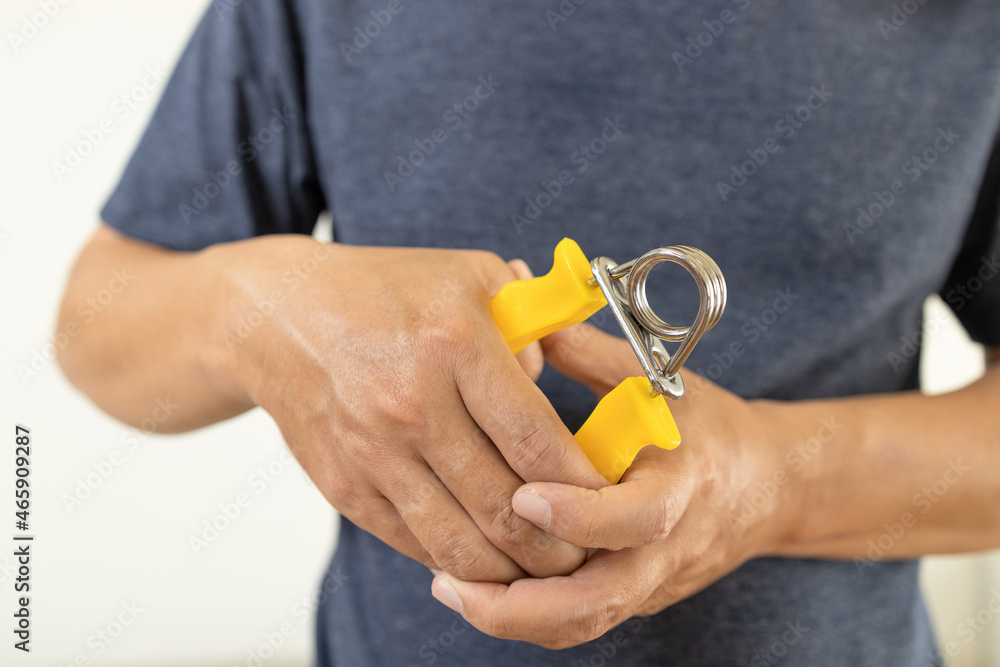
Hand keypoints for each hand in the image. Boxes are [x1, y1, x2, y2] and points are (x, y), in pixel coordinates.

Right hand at [204, 236, 605, 582]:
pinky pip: (413, 543)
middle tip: (586, 553)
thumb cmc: (384, 291)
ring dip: (511, 571)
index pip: (535, 438)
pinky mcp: (345, 485)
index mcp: (454, 344)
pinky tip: (484, 560)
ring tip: (542, 571)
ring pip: (459, 543)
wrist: (277, 317)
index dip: (582, 483)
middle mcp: (412, 404)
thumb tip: (556, 384)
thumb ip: (530, 324)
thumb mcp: (470, 275)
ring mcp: (373, 452)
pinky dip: (456, 564)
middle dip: (558, 545)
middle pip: (503, 504)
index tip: (607, 498)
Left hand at [429, 323, 793, 646]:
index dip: (578, 516)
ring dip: (512, 618)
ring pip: (581, 625)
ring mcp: (650, 583)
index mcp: (682, 488)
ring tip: (450, 588)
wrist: (765, 486)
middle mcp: (667, 548)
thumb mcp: (659, 382)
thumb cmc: (706, 427)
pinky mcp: (633, 598)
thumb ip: (591, 354)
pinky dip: (527, 616)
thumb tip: (525, 318)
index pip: (635, 519)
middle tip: (453, 582)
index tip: (523, 496)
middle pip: (597, 602)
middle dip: (521, 604)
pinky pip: (578, 621)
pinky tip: (478, 589)